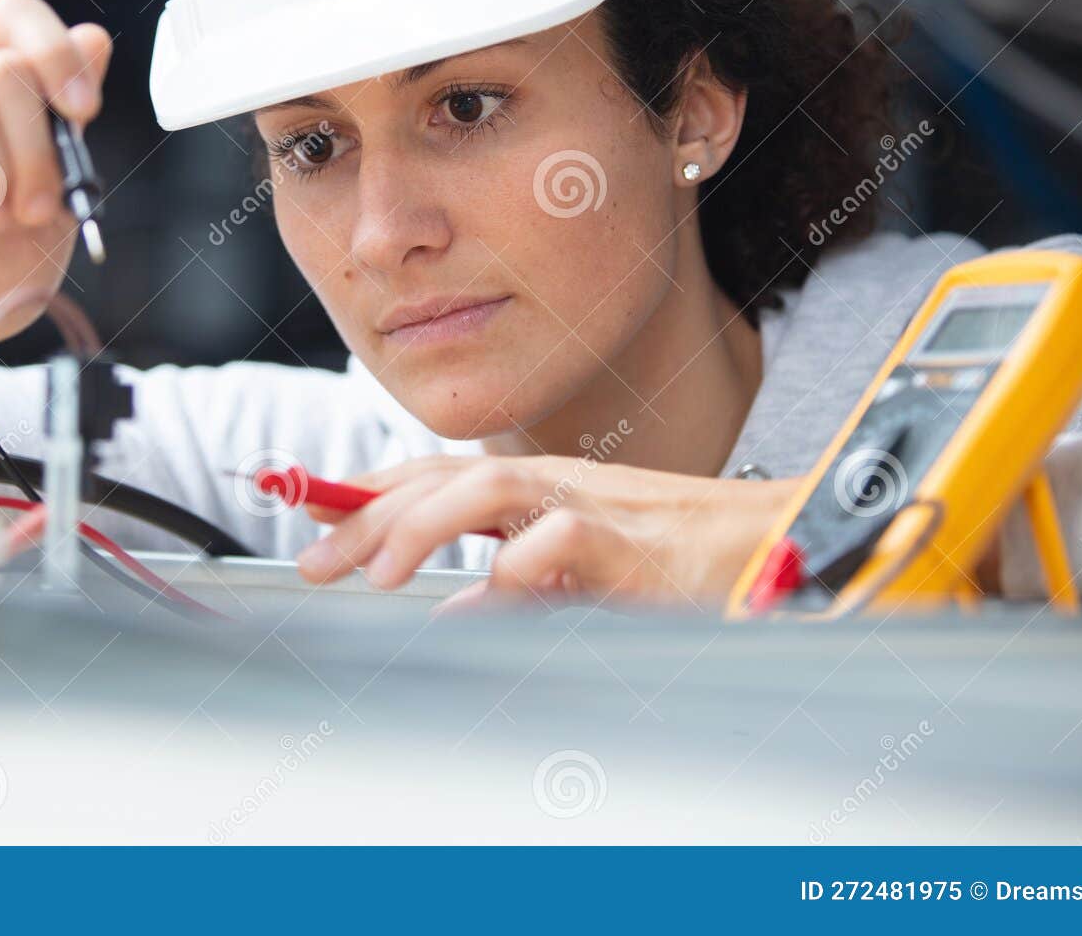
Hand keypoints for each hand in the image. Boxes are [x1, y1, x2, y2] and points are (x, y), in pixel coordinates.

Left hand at [295, 454, 802, 609]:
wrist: (775, 546)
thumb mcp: (583, 572)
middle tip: (312, 559)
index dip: (369, 486)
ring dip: (423, 525)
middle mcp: (557, 483)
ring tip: (374, 573)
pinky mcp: (635, 544)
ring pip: (491, 487)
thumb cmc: (681, 558)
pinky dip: (517, 566)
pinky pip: (563, 545)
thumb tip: (458, 608)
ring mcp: (595, 506)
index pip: (437, 473)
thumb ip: (521, 585)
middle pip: (445, 476)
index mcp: (540, 486)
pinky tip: (480, 595)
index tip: (306, 503)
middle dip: (369, 511)